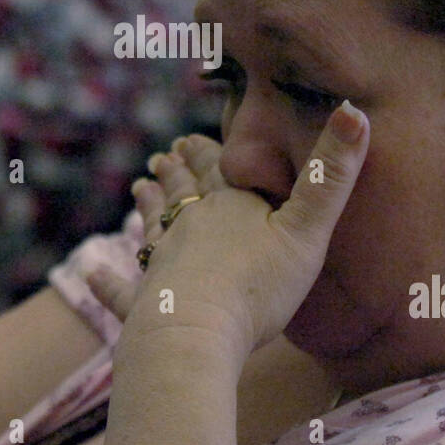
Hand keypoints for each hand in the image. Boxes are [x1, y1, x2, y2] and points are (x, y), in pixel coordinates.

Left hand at [90, 101, 369, 355]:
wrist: (197, 335)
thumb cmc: (258, 286)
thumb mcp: (308, 229)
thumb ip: (332, 175)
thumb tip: (356, 108)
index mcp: (228, 207)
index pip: (216, 171)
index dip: (206, 153)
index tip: (189, 138)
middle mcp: (189, 227)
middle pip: (181, 193)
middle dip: (176, 172)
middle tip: (163, 155)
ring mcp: (162, 265)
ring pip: (153, 228)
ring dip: (147, 207)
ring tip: (138, 188)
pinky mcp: (144, 305)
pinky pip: (123, 291)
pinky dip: (107, 282)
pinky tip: (89, 274)